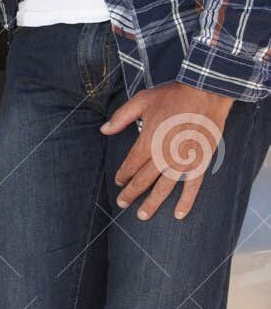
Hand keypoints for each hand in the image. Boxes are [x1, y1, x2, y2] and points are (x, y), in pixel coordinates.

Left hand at [101, 82, 233, 220]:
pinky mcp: (200, 162)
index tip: (118, 182)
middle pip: (143, 180)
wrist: (205, 92)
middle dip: (131, 193)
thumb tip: (103, 130)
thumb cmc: (173, 96)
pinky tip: (178, 214)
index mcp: (148, 142)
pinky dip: (186, 201)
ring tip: (142, 216)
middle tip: (123, 204)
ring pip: (164, 188)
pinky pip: (192, 186)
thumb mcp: (141, 101)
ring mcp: (183, 162)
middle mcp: (163, 156)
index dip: (122, 175)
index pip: (130, 165)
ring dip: (152, 203)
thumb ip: (120, 118)